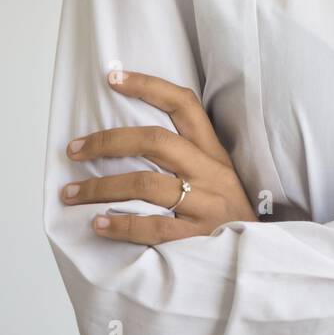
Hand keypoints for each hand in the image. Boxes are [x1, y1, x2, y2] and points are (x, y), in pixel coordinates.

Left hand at [61, 69, 256, 243]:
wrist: (262, 257)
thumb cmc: (228, 214)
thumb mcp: (218, 176)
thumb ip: (186, 158)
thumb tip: (129, 142)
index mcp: (213, 151)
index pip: (184, 104)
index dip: (149, 86)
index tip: (113, 77)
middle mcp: (210, 172)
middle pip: (156, 141)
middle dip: (108, 141)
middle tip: (74, 150)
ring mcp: (206, 204)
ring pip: (147, 184)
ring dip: (101, 188)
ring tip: (72, 193)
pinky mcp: (198, 238)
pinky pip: (154, 227)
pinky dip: (121, 225)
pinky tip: (98, 224)